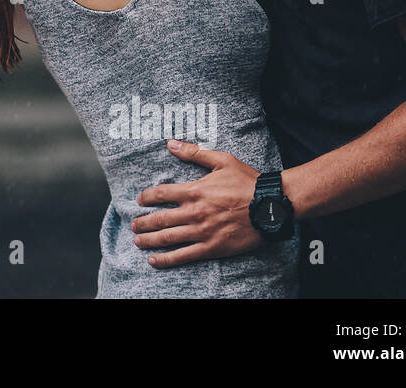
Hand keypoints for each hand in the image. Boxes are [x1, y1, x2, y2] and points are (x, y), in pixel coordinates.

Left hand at [129, 139, 262, 267]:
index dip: (146, 197)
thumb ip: (194, 153)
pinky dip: (167, 259)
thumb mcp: (222, 161)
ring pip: (168, 238)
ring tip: (137, 241)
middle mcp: (195, 212)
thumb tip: (171, 144)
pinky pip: (184, 255)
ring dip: (149, 240)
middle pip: (160, 219)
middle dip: (142, 223)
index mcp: (195, 191)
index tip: (140, 200)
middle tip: (133, 225)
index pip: (161, 194)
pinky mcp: (212, 247)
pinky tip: (154, 260)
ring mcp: (203, 231)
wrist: (272, 206)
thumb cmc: (247, 182)